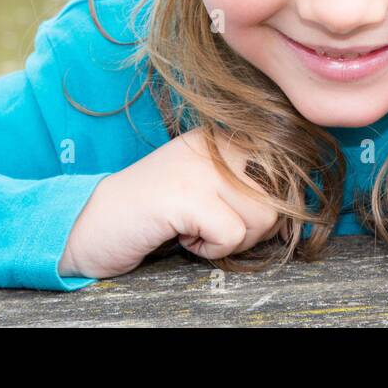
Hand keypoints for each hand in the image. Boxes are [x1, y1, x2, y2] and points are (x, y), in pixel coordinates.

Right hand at [58, 126, 281, 279]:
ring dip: (232, 239)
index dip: (276, 203)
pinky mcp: (185, 196)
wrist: (90, 226)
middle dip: (255, 227)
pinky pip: (232, 235)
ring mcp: (200, 167)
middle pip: (279, 196)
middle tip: (214, 229)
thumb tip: (298, 205)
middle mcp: (214, 143)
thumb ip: (246, 182)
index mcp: (222, 137)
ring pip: (263, 216)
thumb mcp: (205, 183)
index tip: (242, 216)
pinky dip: (212, 250)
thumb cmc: (152, 213)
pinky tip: (182, 238)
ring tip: (195, 230)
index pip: (286, 166)